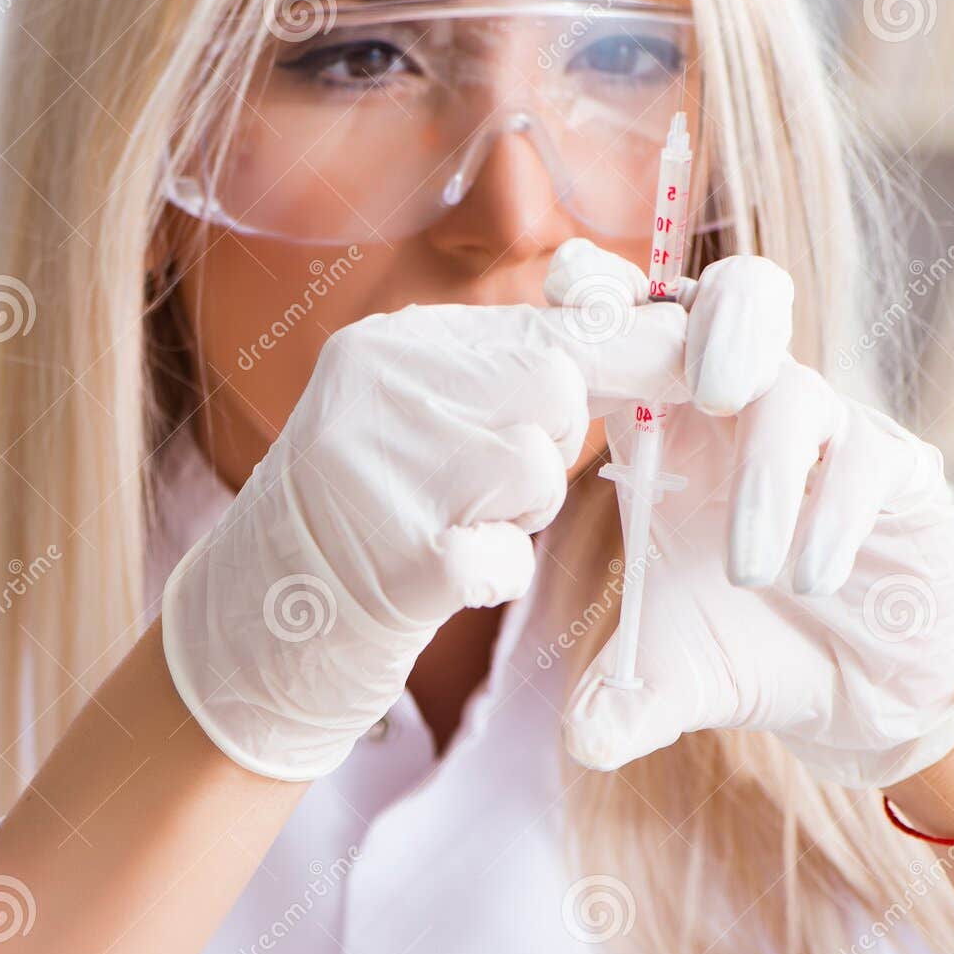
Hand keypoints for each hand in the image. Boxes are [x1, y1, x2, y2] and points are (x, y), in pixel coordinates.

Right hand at [160, 300, 686, 780]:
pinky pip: (505, 556)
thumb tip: (637, 328)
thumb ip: (493, 374)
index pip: (539, 327)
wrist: (252, 627)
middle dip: (546, 442)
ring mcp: (380, 470)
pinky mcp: (394, 559)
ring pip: (534, 467)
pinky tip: (435, 575)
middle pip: (547, 386)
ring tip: (443, 526)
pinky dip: (489, 572)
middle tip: (484, 483)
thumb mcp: (405, 418)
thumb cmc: (358, 519)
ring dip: (514, 511)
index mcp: (384, 347)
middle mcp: (376, 389)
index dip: (629, 345)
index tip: (701, 350)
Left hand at [545, 240, 953, 788]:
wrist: (860, 691)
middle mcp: (745, 410)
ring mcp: (826, 433)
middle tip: (697, 393)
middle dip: (712, 324)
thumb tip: (585, 742)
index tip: (566, 290)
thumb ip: (623, 701)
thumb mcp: (674, 680)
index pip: (634, 328)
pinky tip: (807, 581)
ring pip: (796, 395)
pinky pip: (865, 463)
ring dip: (765, 478)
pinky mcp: (894, 472)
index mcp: (669, 426)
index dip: (602, 297)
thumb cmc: (748, 645)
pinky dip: (828, 519)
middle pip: (739, 298)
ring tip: (750, 571)